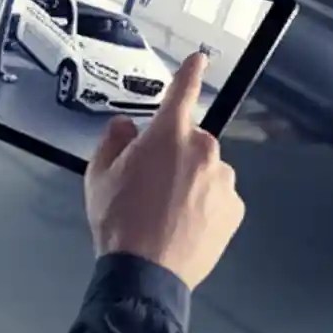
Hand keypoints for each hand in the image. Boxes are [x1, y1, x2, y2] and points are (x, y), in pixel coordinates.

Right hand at [84, 53, 245, 290]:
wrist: (144, 273)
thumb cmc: (119, 223)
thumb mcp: (98, 176)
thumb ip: (113, 142)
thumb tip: (124, 129)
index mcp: (168, 134)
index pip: (182, 91)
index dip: (190, 72)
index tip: (200, 59)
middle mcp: (202, 149)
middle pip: (191, 140)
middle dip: (175, 154)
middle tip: (151, 185)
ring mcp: (222, 180)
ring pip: (207, 170)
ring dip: (192, 181)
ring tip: (167, 212)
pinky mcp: (234, 208)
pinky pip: (219, 196)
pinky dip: (206, 205)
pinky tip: (184, 225)